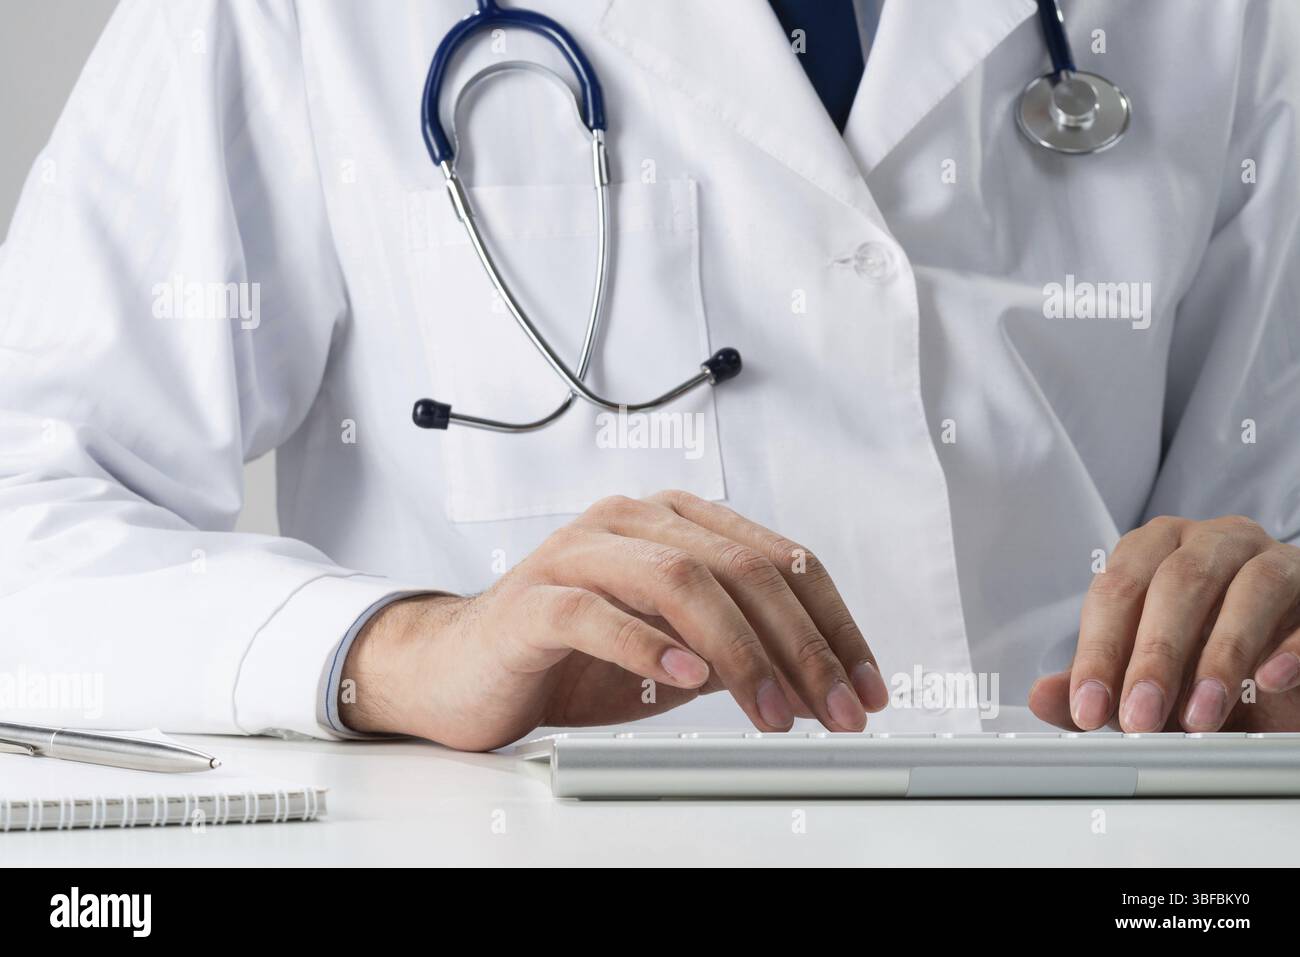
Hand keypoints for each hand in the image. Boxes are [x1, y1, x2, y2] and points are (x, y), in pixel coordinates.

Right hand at [340, 491, 888, 749]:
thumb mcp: (672, 652)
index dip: (832, 624)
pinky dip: (646, 645)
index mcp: (674, 523)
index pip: (777, 559)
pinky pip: (594, 611)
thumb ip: (733, 647)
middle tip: (832, 710)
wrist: (462, 669)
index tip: (864, 686)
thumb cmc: (569, 656)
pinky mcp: (532, 597)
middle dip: (801, 645)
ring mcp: (578, 553)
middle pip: (740, 567)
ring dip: (740, 651)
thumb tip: (814, 678)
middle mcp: (632, 523)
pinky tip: (682, 681)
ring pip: (678, 580)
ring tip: (773, 710)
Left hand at [1030, 515, 1299, 732]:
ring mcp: (1271, 559)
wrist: (1281, 659)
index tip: (1089, 708)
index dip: (1099, 652)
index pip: (1116, 591)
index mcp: (1154, 549)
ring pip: (1246, 589)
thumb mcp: (1144, 674)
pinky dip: (1290, 646)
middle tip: (1140, 717)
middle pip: (1176, 584)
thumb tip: (1043, 697)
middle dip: (1153, 657)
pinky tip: (1272, 680)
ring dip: (1220, 657)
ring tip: (1200, 715)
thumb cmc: (1201, 657)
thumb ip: (1096, 681)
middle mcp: (1211, 541)